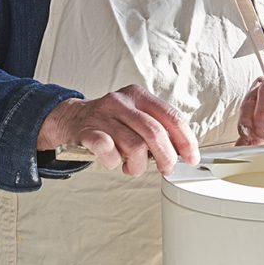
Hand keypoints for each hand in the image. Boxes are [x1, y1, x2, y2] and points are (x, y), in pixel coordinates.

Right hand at [37, 84, 199, 176]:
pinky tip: (115, 161)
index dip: (186, 140)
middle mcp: (122, 102)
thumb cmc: (110, 121)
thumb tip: (183, 151)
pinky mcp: (87, 130)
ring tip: (133, 166)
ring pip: (134, 147)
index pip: (171, 117)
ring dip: (138, 165)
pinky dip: (115, 162)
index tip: (191, 157)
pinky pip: (108, 151)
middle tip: (166, 168)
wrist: (72, 118)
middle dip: (165, 157)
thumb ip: (157, 127)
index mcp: (139, 95)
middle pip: (155, 133)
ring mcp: (103, 115)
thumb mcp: (135, 115)